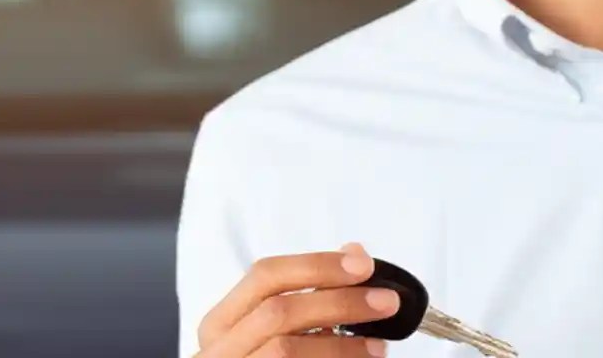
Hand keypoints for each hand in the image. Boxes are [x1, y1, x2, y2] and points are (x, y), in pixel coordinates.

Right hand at [195, 242, 398, 356]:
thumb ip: (314, 291)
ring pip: (285, 350)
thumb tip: (355, 254)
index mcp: (222, 323)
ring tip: (378, 346)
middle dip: (339, 302)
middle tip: (385, 302)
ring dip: (342, 345)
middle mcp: (217, 352)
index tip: (363, 265)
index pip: (265, 276)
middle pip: (278, 312)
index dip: (318, 265)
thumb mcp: (279, 327)